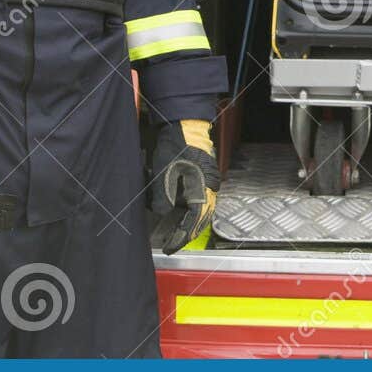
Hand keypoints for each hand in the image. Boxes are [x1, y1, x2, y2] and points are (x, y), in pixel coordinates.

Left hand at [148, 119, 220, 253]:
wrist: (186, 125)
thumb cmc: (176, 145)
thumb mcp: (163, 172)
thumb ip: (162, 196)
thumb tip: (162, 212)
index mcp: (202, 188)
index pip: (194, 220)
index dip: (181, 235)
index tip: (171, 246)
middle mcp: (209, 188)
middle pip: (201, 219)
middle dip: (187, 233)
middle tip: (173, 244)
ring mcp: (208, 182)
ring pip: (201, 211)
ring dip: (189, 224)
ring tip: (175, 234)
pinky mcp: (203, 178)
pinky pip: (199, 201)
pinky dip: (190, 212)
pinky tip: (180, 215)